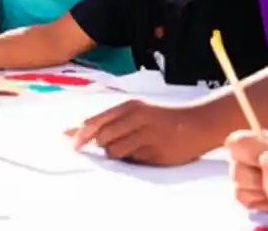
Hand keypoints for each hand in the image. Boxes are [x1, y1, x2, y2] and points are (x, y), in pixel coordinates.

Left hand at [66, 99, 219, 165]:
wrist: (197, 123)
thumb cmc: (161, 118)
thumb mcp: (136, 112)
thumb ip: (108, 121)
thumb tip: (72, 133)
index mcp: (129, 107)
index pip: (96, 121)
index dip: (79, 134)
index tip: (70, 144)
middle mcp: (136, 119)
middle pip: (103, 138)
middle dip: (100, 145)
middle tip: (112, 143)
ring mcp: (147, 136)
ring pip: (115, 151)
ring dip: (116, 154)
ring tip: (131, 147)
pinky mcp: (156, 153)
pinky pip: (133, 160)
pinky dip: (133, 159)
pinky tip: (144, 152)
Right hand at [227, 130, 267, 212]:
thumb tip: (266, 161)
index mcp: (246, 142)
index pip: (234, 145)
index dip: (250, 155)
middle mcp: (239, 160)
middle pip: (238, 174)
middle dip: (263, 180)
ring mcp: (242, 180)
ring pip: (241, 191)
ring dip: (267, 193)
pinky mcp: (248, 197)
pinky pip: (250, 204)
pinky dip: (266, 203)